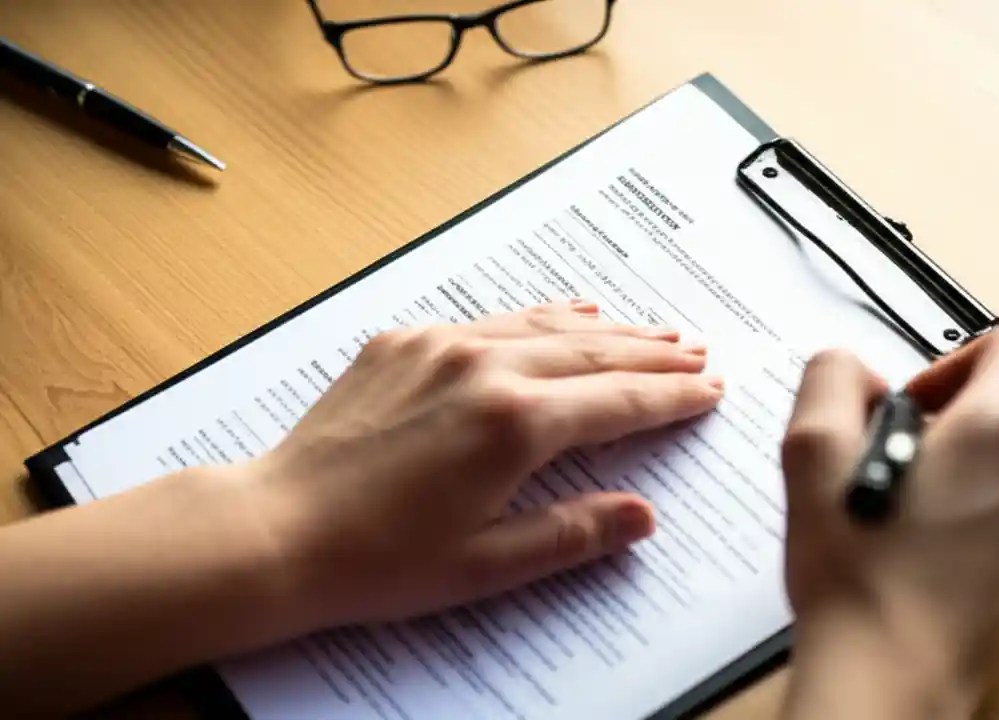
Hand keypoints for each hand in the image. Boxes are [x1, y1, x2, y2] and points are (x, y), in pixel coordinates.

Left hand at [240, 301, 722, 628]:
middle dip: (652, 354)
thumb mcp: (487, 565)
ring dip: (606, 328)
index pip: (618, 402)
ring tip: (651, 330)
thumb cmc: (375, 558)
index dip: (672, 397)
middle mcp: (483, 369)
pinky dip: (540, 318)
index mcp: (513, 425)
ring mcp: (441, 346)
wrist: (275, 530)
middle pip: (594, 352)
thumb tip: (641, 516)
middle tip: (697, 351)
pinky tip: (564, 314)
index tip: (708, 389)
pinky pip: (492, 319)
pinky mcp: (404, 341)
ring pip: (546, 326)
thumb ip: (572, 533)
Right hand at [779, 329, 998, 717]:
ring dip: (951, 470)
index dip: (955, 358)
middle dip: (943, 421)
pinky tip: (912, 551)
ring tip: (893, 516)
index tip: (913, 400)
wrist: (891, 676)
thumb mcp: (813, 449)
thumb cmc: (860, 574)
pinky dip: (964, 515)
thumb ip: (832, 377)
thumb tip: (859, 374)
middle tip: (885, 462)